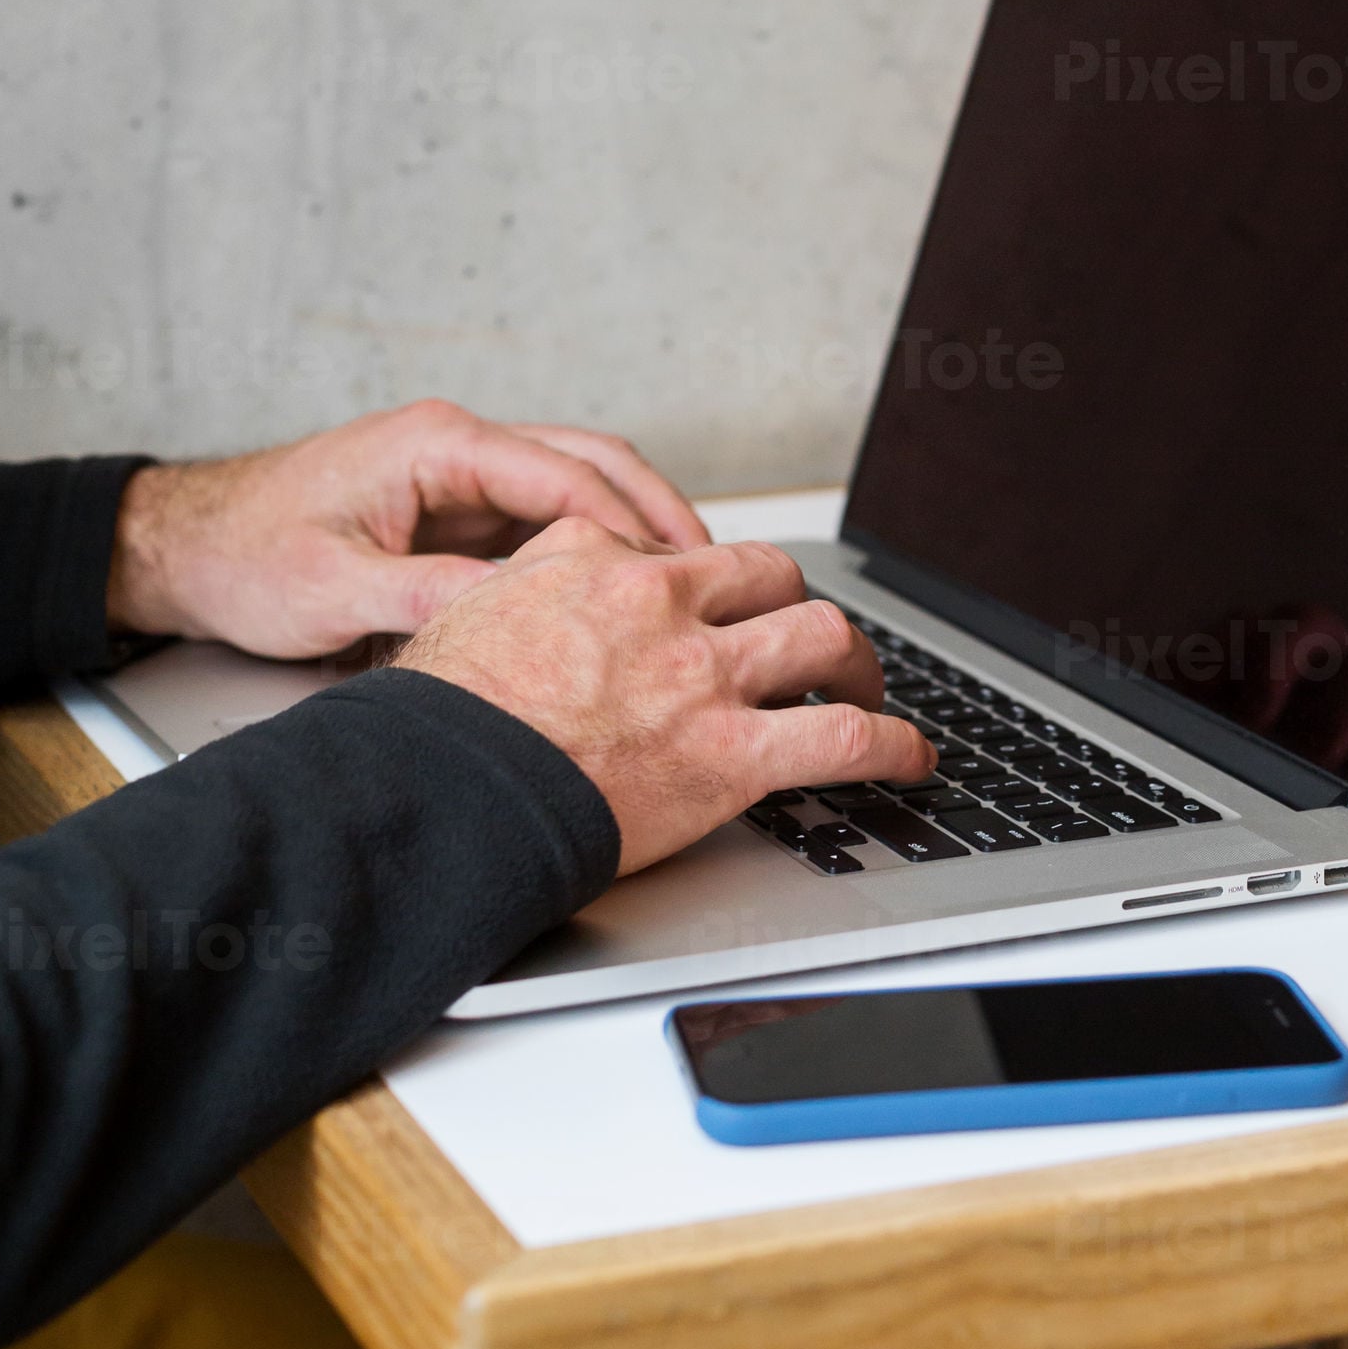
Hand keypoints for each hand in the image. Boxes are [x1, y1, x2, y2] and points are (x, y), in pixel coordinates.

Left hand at [107, 400, 708, 659]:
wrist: (189, 548)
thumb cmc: (246, 553)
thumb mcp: (334, 587)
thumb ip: (428, 598)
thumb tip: (515, 621)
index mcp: (439, 443)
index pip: (563, 475)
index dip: (628, 528)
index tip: (674, 576)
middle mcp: (460, 447)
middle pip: (592, 464)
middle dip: (659, 514)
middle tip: (714, 570)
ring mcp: (463, 478)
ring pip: (578, 489)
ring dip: (634, 532)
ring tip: (689, 585)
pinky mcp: (458, 514)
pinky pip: (546, 524)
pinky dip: (592, 554)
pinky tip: (620, 598)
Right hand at [395, 521, 934, 871]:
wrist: (434, 795)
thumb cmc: (438, 721)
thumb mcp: (470, 608)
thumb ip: (531, 580)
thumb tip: (552, 576)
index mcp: (597, 562)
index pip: (681, 554)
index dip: (709, 589)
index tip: (722, 615)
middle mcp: (663, 605)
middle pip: (770, 577)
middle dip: (796, 608)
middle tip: (810, 643)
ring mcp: (703, 678)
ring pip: (824, 635)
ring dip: (858, 662)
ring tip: (867, 687)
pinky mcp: (732, 756)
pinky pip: (845, 737)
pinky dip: (895, 744)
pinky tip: (912, 759)